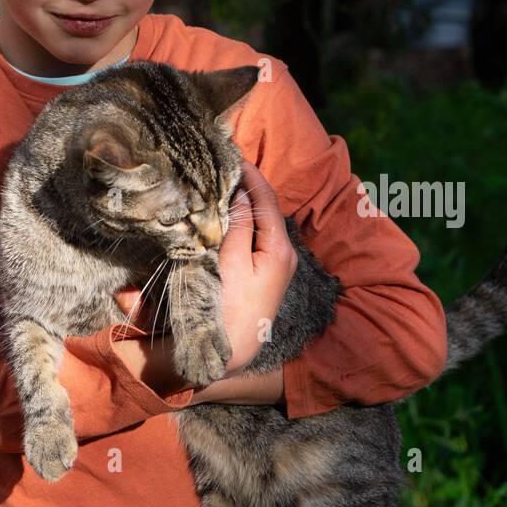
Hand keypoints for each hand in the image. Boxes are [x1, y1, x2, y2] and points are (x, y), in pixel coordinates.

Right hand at [114, 160, 296, 376]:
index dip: (250, 174)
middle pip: (265, 207)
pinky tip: (226, 210)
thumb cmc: (230, 306)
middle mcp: (285, 253)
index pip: (266, 198)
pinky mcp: (265, 271)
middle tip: (223, 163)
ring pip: (260, 220)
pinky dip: (242, 217)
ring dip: (242, 200)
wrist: (233, 352)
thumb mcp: (230, 261)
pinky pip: (255, 234)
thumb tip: (238, 192)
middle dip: (246, 184)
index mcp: (280, 248)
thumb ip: (237, 224)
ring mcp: (277, 263)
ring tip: (221, 180)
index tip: (233, 154)